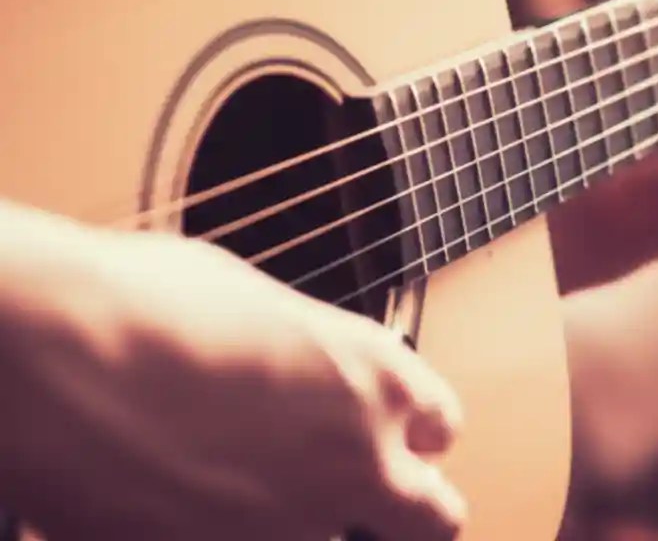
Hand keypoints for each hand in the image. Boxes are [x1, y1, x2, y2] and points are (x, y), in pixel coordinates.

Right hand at [0, 201, 464, 540]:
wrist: (52, 355)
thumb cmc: (140, 303)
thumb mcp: (259, 307)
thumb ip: (314, 359)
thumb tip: (312, 371)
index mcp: (374, 377)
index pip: (440, 427)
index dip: (411, 429)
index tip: (388, 431)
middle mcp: (356, 459)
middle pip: (435, 518)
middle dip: (409, 506)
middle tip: (371, 495)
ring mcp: (294, 526)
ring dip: (302, 519)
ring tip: (240, 484)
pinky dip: (230, 533)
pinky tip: (189, 500)